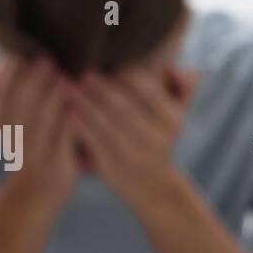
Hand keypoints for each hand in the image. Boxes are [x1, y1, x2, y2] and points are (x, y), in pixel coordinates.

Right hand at [0, 57, 77, 206]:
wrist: (34, 195)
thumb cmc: (28, 151)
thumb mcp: (8, 126)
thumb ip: (1, 99)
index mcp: (3, 123)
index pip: (1, 93)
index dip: (11, 74)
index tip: (22, 54)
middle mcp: (16, 137)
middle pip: (20, 104)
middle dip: (33, 81)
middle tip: (46, 60)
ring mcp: (35, 152)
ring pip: (41, 122)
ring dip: (52, 100)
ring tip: (65, 79)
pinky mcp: (55, 165)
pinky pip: (62, 142)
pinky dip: (69, 126)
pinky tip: (78, 110)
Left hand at [69, 65, 199, 211]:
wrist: (153, 185)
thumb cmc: (161, 137)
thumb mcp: (179, 113)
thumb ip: (183, 85)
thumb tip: (172, 67)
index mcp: (172, 122)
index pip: (149, 93)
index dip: (129, 78)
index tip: (113, 68)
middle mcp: (154, 139)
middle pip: (124, 108)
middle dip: (102, 89)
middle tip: (85, 74)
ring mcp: (132, 155)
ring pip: (105, 123)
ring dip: (86, 103)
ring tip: (71, 88)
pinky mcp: (112, 167)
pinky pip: (93, 141)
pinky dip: (80, 125)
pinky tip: (70, 112)